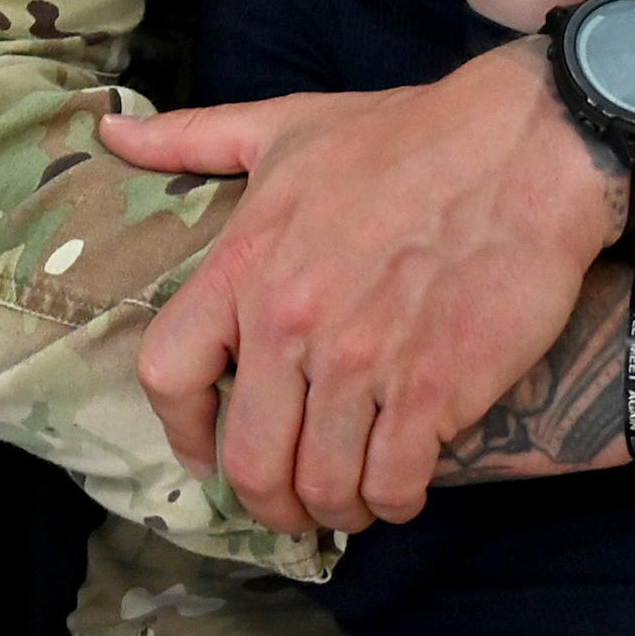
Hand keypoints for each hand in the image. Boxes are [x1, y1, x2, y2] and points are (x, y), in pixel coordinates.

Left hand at [109, 43, 617, 535]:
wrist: (523, 147)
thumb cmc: (404, 136)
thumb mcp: (283, 126)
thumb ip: (192, 140)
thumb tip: (111, 135)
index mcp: (244, 265)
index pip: (169, 373)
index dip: (179, 429)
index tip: (202, 452)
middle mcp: (292, 324)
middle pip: (249, 460)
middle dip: (267, 501)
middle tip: (290, 505)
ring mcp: (364, 364)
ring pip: (323, 485)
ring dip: (333, 509)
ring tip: (348, 500)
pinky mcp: (436, 391)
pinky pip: (394, 483)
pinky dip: (393, 502)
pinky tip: (400, 489)